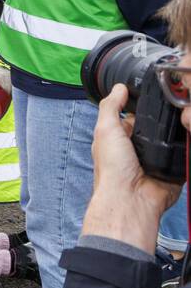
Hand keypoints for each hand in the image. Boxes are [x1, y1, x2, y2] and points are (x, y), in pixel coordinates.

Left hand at [81, 85, 181, 252]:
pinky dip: (188, 148)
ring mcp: (157, 160)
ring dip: (179, 133)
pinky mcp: (173, 170)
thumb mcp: (105, 130)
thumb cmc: (112, 169)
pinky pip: (185, 155)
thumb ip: (110, 107)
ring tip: (187, 118)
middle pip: (157, 127)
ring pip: (173, 140)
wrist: (132, 199)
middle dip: (166, 120)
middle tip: (179, 106)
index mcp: (121, 140)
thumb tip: (119, 88)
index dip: (146, 107)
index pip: (137, 117)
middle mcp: (138, 149)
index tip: (160, 93)